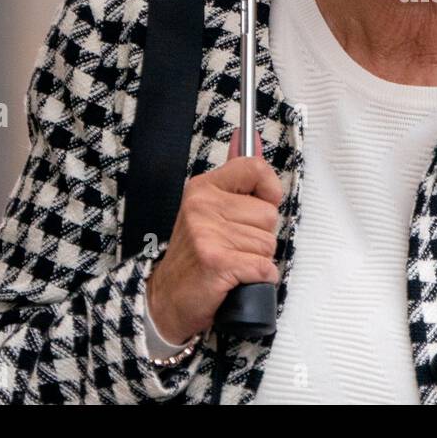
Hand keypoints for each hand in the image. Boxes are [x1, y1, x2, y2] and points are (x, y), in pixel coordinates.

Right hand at [145, 127, 282, 343]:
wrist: (166, 301)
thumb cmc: (195, 257)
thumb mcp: (209, 210)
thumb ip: (235, 177)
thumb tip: (250, 136)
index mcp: (203, 188)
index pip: (256, 168)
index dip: (269, 191)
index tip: (260, 204)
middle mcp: (203, 206)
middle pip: (270, 215)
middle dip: (260, 237)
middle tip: (232, 247)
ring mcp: (207, 234)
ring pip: (268, 244)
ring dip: (257, 260)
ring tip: (231, 263)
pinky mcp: (216, 261)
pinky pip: (264, 268)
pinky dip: (259, 280)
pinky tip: (237, 280)